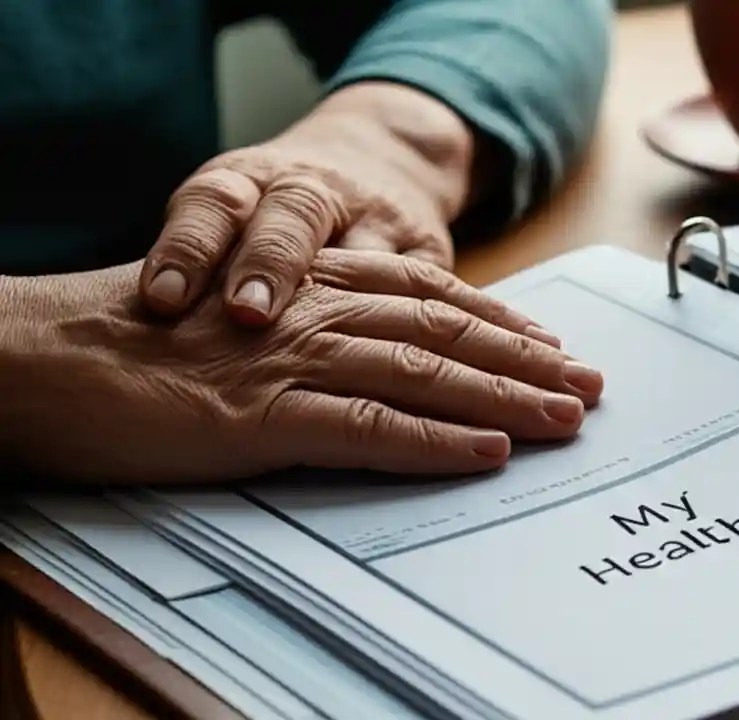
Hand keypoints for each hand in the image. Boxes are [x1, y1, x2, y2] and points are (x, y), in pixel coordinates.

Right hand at [0, 251, 603, 483]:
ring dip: (504, 400)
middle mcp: (314, 314)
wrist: (45, 356)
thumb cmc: (141, 345)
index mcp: (310, 287)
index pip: (429, 296)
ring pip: (425, 376)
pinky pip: (368, 430)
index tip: (552, 342)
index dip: (498, 320)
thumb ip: (310, 327)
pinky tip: (485, 456)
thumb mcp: (242, 319)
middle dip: (527, 361)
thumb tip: (376, 355)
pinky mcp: (263, 418)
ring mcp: (292, 364)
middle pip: (445, 334)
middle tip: (590, 385)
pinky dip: (435, 443)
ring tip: (565, 420)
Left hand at [137, 82, 477, 326]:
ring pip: (371, 256)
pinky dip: (430, 321)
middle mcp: (313, 191)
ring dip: (359, 301)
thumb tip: (113, 345)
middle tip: (249, 314)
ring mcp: (376, 217)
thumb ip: (189, 279)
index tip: (161, 299)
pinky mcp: (429, 248)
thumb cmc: (280, 213)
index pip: (211, 204)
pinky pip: (430, 287)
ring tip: (357, 352)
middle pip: (292, 217)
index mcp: (247, 182)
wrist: (382, 157)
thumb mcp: (230, 221)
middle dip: (270, 264)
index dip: (187, 249)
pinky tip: (430, 354)